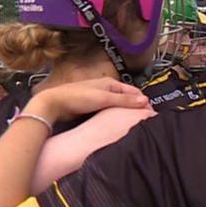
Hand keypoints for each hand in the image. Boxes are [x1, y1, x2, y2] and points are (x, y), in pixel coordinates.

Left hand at [25, 77, 150, 123]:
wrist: (55, 104)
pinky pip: (109, 111)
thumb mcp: (104, 98)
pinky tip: (117, 123)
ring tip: (133, 122)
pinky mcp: (93, 107)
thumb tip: (145, 100)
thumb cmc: (77, 98)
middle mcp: (106, 89)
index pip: (134, 91)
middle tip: (143, 119)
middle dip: (135, 107)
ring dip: (125, 112)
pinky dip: (116, 116)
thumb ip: (124, 100)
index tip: (150, 113)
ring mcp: (100, 98)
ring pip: (118, 105)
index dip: (143, 101)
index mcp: (110, 83)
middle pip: (127, 98)